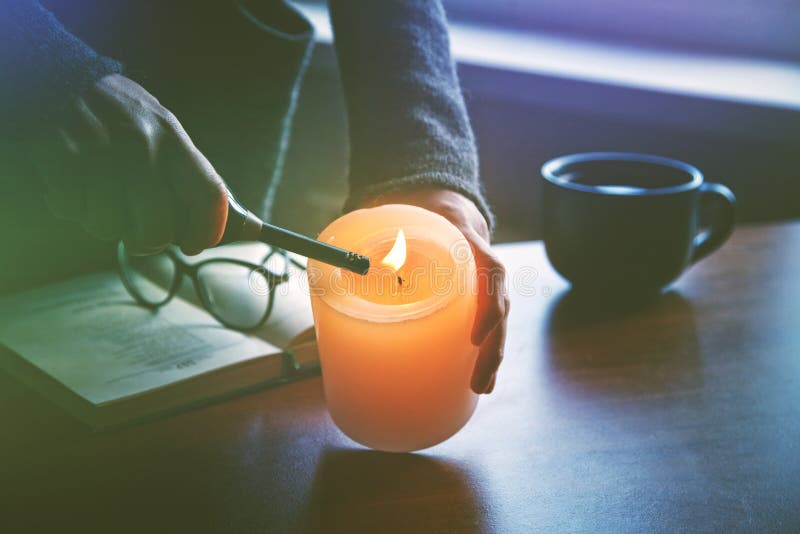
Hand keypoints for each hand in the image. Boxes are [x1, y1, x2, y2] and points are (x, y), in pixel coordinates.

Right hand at [34, 74, 227, 254]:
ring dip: (103, 223)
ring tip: (99, 199)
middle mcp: (142, 145)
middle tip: (141, 236)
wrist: (56, 72)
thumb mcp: (158, 126)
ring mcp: (101, 152)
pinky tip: (74, 186)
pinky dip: (71, 207)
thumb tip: (218, 219)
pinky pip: (73, 210)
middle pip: (158, 226)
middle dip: (149, 241)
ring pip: (110, 226)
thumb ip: (182, 169)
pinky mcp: (63, 159)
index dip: (207, 230)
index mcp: (172, 137)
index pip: (208, 195)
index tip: (195, 243)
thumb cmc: (114, 111)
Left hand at [359, 187, 508, 393]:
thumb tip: (337, 265)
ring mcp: (482, 280)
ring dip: (492, 355)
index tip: (476, 335)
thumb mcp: (391, 215)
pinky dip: (486, 351)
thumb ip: (368, 237)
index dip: (489, 303)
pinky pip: (488, 323)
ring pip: (498, 319)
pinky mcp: (475, 297)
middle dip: (493, 346)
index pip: (489, 269)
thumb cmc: (413, 211)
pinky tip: (478, 380)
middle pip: (500, 304)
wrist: (441, 202)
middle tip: (478, 381)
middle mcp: (480, 260)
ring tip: (481, 387)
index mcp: (464, 236)